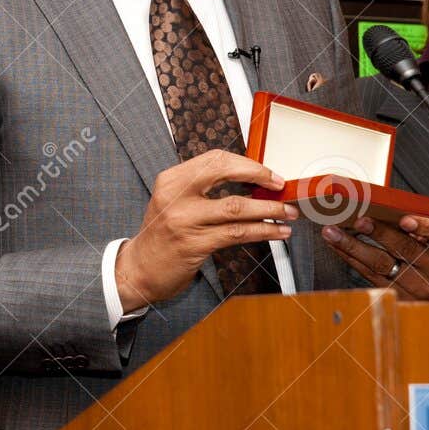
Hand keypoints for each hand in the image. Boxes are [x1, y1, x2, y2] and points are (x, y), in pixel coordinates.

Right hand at [116, 150, 296, 312]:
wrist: (140, 269)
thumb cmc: (163, 235)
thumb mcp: (175, 202)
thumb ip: (205, 189)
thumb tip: (252, 183)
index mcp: (171, 180)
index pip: (215, 160)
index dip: (247, 164)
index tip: (268, 173)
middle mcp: (175, 196)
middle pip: (224, 173)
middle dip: (259, 176)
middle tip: (281, 186)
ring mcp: (183, 221)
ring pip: (236, 208)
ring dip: (269, 210)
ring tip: (288, 213)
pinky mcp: (194, 245)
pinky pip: (237, 234)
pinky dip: (262, 231)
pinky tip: (277, 232)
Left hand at [320, 183, 428, 299]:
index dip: (424, 228)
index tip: (405, 219)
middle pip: (407, 250)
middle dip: (381, 235)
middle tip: (359, 220)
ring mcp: (417, 285)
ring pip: (382, 265)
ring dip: (354, 247)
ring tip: (333, 232)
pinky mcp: (397, 295)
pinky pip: (369, 275)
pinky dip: (350, 258)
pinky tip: (336, 246)